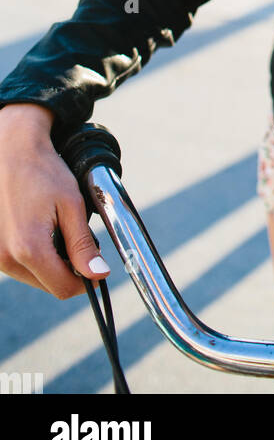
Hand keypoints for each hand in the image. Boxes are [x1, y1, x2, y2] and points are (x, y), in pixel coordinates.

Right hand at [0, 103, 109, 298]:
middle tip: (81, 243)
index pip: (64, 287)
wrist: (12, 152)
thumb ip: (83, 244)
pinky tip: (40, 231)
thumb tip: (98, 274)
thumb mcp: (71, 206)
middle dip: (70, 271)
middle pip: (49, 285)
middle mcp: (6, 258)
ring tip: (57, 231)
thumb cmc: (42, 173)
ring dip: (52, 264)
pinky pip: (20, 266)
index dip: (87, 282)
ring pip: (34, 278)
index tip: (98, 268)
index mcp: (29, 248)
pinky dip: (35, 257)